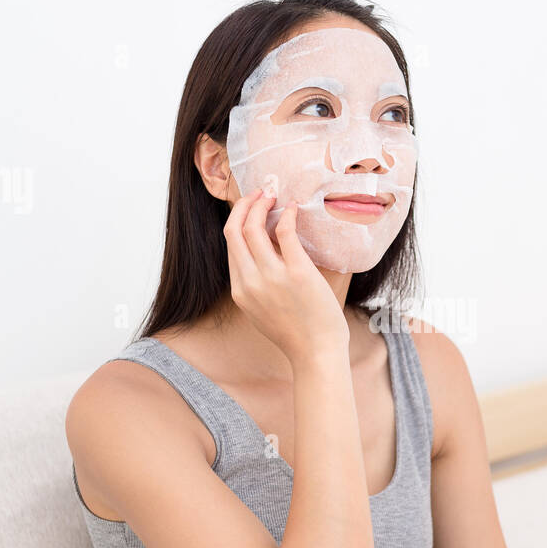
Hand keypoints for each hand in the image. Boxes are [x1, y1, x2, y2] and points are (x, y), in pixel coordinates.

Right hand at [223, 189, 349, 367]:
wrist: (316, 353)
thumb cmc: (297, 334)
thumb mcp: (263, 312)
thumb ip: (256, 287)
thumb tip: (263, 260)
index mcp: (240, 291)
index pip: (230, 246)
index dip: (238, 221)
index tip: (249, 209)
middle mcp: (250, 281)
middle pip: (234, 231)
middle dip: (244, 206)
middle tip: (259, 194)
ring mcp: (272, 276)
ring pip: (254, 228)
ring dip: (262, 205)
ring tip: (273, 196)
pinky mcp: (297, 272)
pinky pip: (285, 232)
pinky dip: (286, 215)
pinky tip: (293, 209)